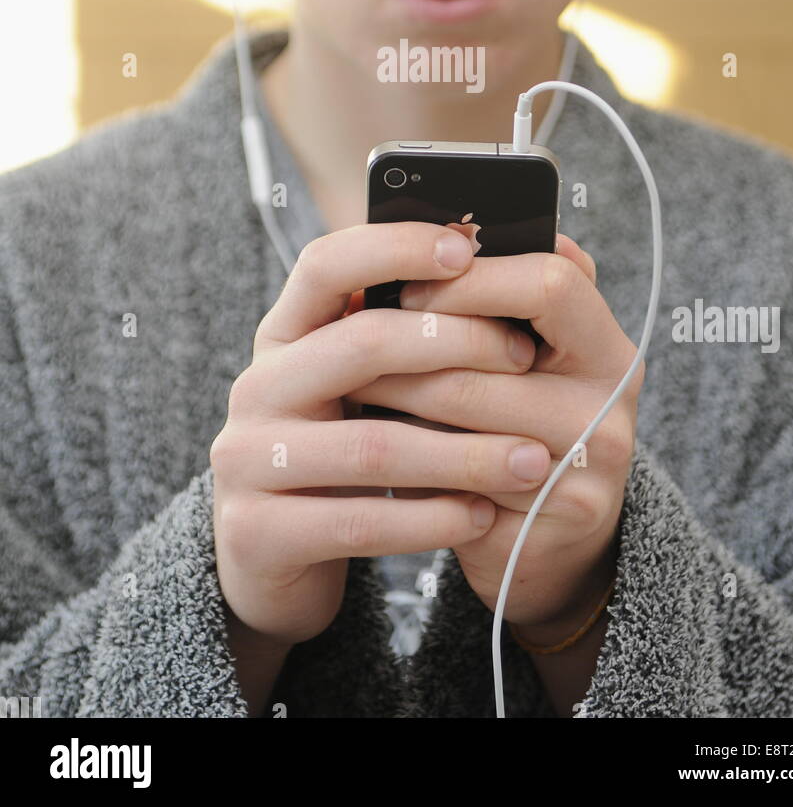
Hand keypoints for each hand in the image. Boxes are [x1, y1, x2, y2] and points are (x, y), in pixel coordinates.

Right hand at [210, 221, 558, 654]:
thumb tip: (489, 260)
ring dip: (464, 453)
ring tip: (531, 459)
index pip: (327, 264)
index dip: (396, 247)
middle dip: (457, 344)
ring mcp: (248, 461)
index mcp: (281, 334)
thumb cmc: (336, 452)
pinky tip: (481, 517)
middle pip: (363, 345)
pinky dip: (430, 519)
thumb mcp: (352, 385)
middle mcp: (257, 387)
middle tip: (526, 358)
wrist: (267, 559)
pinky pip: (361, 521)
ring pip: (374, 447)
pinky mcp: (258, 533)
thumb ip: (397, 333)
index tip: (468, 248)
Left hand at [344, 234, 643, 634]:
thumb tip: (443, 224)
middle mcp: (611, 400)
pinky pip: (458, 478)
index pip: (550, 281)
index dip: (474, 278)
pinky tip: (376, 446)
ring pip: (466, 414)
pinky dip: (408, 459)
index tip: (412, 288)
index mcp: (605, 343)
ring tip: (350, 383)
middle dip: (413, 344)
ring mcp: (590, 466)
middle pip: (497, 350)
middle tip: (353, 340)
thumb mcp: (527, 356)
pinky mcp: (550, 521)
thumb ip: (503, 296)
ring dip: (395, 397)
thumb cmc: (515, 422)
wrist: (544, 543)